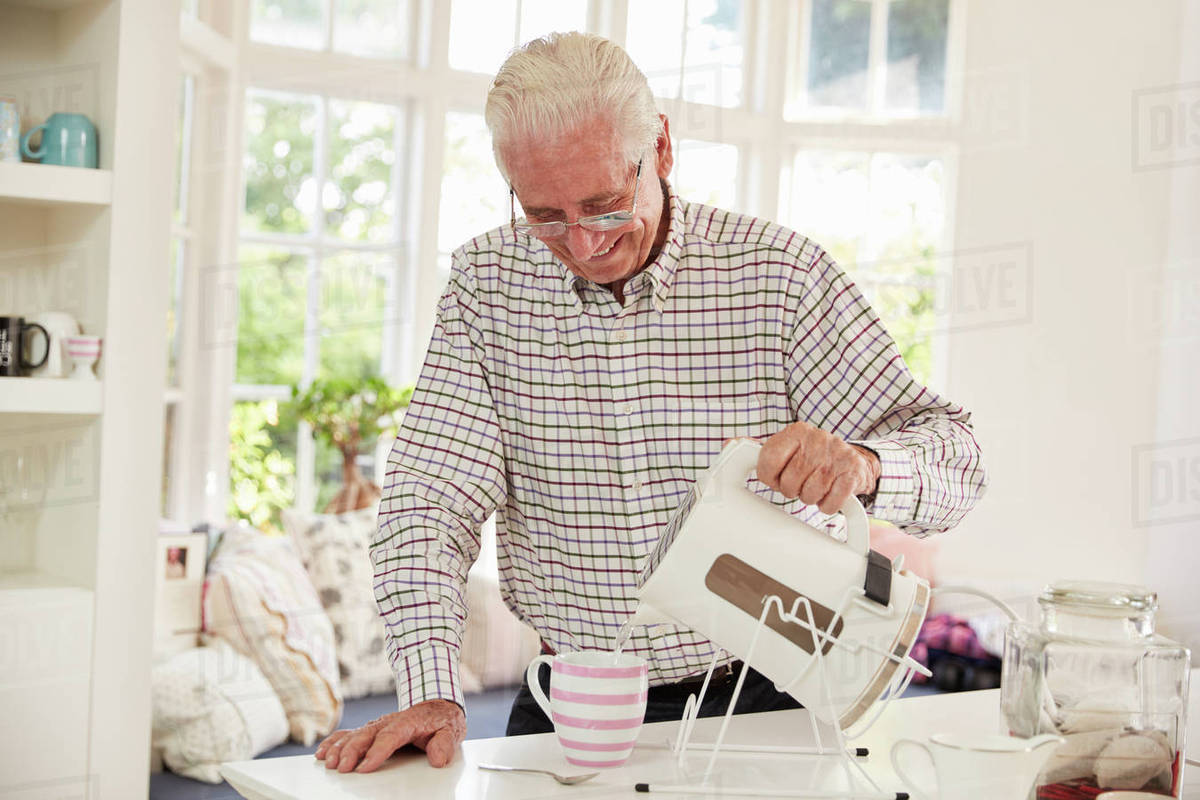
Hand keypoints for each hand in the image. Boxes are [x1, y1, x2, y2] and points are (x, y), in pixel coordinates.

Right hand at [314, 699, 465, 772]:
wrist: (438, 705)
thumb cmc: (442, 720)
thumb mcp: (451, 730)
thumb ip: (445, 744)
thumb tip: (438, 758)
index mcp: (408, 722)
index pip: (390, 736)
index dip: (376, 751)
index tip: (365, 766)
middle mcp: (389, 722)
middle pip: (366, 735)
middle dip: (352, 751)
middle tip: (342, 768)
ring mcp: (378, 725)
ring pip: (354, 735)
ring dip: (339, 748)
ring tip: (329, 762)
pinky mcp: (371, 730)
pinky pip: (349, 734)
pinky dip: (334, 741)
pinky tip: (323, 752)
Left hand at [754, 422, 880, 514]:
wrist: (852, 460)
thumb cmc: (812, 457)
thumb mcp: (786, 448)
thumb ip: (757, 449)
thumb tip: (730, 444)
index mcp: (796, 432)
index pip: (768, 461)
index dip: (770, 478)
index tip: (778, 478)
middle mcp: (817, 439)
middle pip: (788, 483)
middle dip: (792, 489)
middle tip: (801, 482)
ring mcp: (837, 456)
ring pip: (809, 495)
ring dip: (810, 498)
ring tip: (816, 486)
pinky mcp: (853, 473)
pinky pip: (830, 504)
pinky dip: (827, 506)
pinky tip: (829, 493)